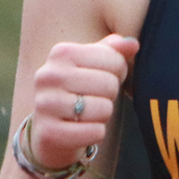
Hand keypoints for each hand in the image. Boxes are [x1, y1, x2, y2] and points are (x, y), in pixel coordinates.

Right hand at [28, 34, 137, 167]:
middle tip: (94, 99)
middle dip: (110, 95)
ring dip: (103, 115)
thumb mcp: (93, 66)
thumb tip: (133, 44)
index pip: (114, 59)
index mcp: (61, 53)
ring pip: (104, 109)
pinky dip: (96, 133)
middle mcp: (49, 76)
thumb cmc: (78, 91)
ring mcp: (45, 105)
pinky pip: (95, 132)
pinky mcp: (49, 133)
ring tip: (86, 114)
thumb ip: (113, 51)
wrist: (49, 130)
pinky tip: (82, 130)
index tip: (102, 79)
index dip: (118, 73)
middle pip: (109, 84)